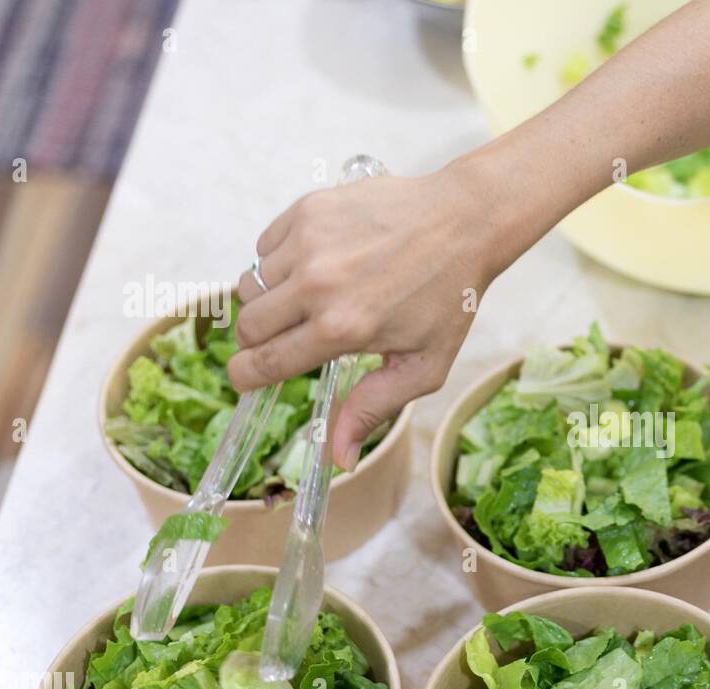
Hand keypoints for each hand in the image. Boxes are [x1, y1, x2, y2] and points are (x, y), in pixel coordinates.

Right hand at [229, 168, 501, 469]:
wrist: (464, 222)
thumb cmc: (448, 297)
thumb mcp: (422, 365)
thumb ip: (373, 408)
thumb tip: (337, 459)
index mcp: (341, 329)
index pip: (263, 362)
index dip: (245, 377)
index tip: (245, 379)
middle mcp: (317, 284)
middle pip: (247, 326)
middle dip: (257, 342)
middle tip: (286, 340)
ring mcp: (308, 242)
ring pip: (250, 284)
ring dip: (269, 300)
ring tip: (308, 300)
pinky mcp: (308, 209)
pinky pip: (264, 246)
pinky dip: (277, 262)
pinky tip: (315, 266)